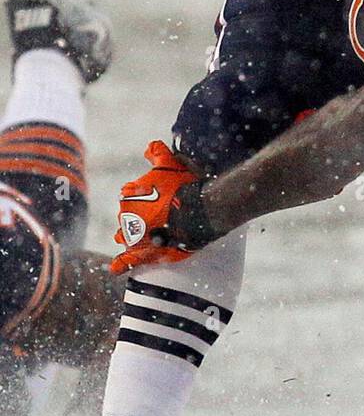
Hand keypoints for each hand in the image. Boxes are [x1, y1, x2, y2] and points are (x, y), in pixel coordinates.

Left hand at [112, 141, 219, 273]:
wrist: (196, 212)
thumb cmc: (184, 187)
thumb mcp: (171, 164)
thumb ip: (158, 153)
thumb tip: (149, 146)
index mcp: (129, 195)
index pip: (130, 195)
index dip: (145, 196)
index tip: (160, 196)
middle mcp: (126, 215)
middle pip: (128, 216)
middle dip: (141, 216)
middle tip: (162, 215)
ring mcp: (133, 235)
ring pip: (128, 236)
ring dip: (134, 235)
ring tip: (150, 234)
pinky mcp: (143, 252)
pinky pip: (128, 261)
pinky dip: (121, 265)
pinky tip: (115, 269)